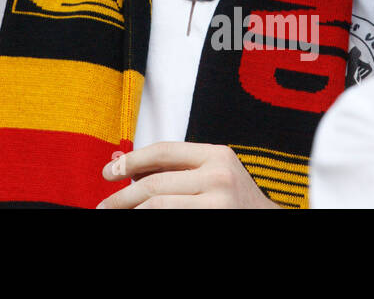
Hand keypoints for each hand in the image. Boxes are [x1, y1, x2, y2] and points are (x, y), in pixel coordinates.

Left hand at [97, 142, 279, 208]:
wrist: (270, 222)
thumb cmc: (232, 199)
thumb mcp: (209, 174)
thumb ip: (171, 167)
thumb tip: (118, 162)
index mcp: (216, 155)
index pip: (162, 151)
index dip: (131, 161)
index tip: (108, 173)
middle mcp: (219, 176)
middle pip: (155, 183)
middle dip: (123, 196)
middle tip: (103, 205)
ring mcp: (219, 203)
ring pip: (159, 206)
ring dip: (132, 211)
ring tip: (116, 214)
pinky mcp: (215, 220)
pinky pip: (172, 219)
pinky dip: (151, 219)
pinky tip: (139, 220)